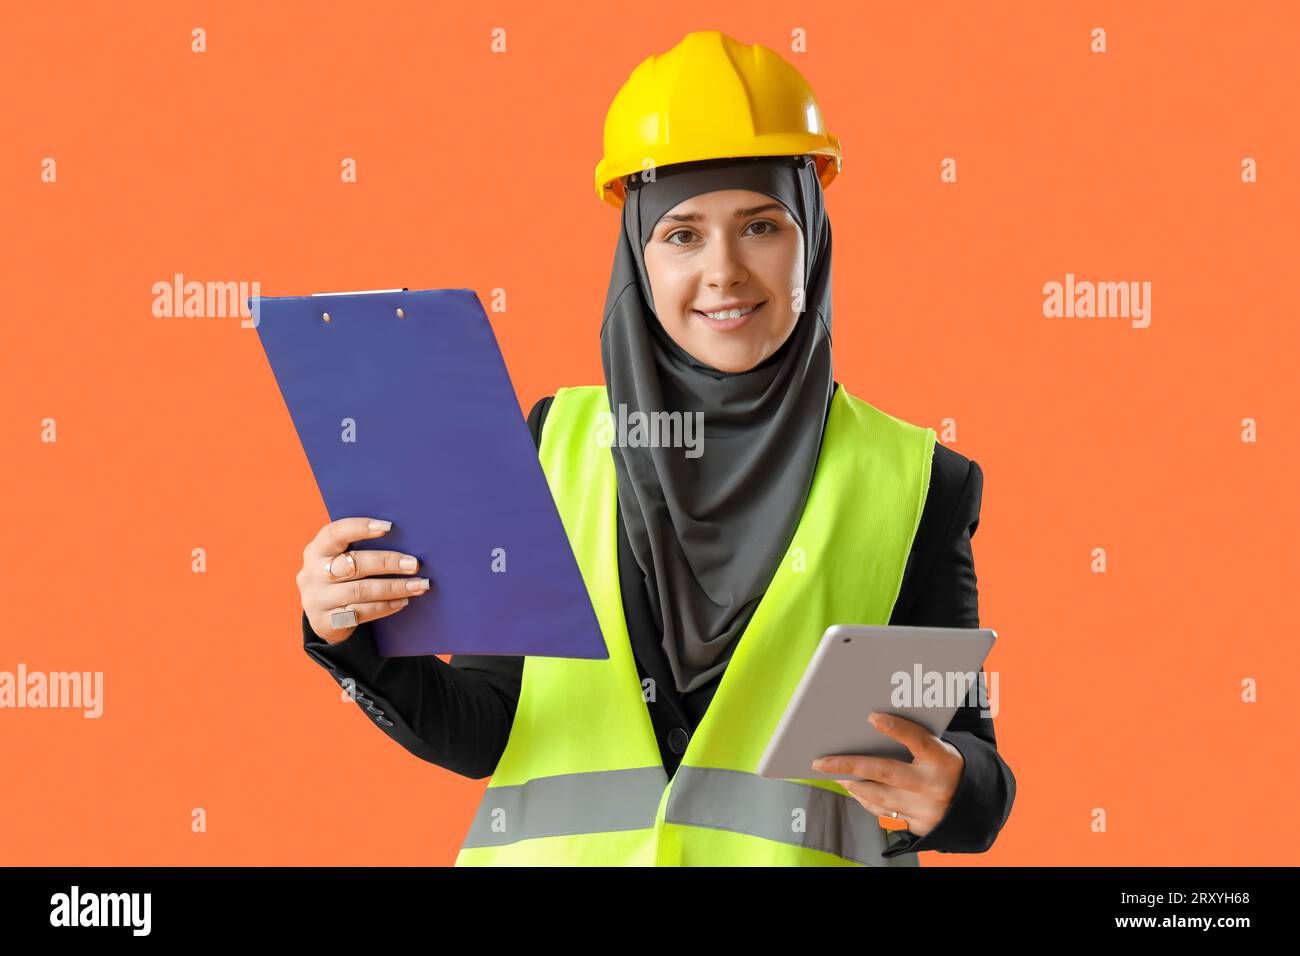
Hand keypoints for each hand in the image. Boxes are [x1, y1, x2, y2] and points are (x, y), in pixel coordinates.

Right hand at [297, 516, 430, 643]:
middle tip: (414, 564)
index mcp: (317, 549)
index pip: (336, 533)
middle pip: (354, 564)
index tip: (389, 527)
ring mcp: (316, 599)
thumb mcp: (342, 559)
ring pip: (360, 591)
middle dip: (388, 562)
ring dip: (393, 588)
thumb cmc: (342, 577)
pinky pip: (360, 613)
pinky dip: (384, 607)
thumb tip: (406, 538)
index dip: (361, 528)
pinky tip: (402, 602)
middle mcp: (312, 573)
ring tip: (419, 586)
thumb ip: (361, 548)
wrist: (322, 615)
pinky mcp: (324, 622)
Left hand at [811, 712, 963, 838]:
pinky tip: (854, 788)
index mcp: (943, 759)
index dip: (895, 727)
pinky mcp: (920, 828)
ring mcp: (927, 810)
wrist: (975, 804)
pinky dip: (866, 800)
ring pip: (879, 796)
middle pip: (885, 772)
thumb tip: (870, 724)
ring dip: (852, 783)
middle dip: (848, 765)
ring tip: (833, 772)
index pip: (917, 739)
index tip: (871, 716)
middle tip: (820, 761)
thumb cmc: (947, 765)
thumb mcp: (939, 748)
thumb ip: (912, 739)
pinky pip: (884, 814)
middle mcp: (934, 786)